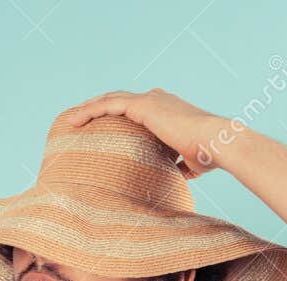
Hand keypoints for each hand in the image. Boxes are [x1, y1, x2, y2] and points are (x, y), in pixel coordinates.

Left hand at [65, 89, 225, 176]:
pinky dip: (90, 110)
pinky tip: (74, 119)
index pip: (135, 109)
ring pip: (110, 100)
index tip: (101, 127)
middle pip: (119, 100)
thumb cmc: (208, 154)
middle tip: (79, 120)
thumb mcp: (191, 162)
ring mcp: (150, 100)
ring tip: (70, 119)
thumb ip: (180, 165)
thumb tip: (176, 176)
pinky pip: (109, 104)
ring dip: (88, 108)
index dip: (117, 116)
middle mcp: (156, 99)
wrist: (216, 142)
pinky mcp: (143, 105)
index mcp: (166, 109)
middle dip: (98, 108)